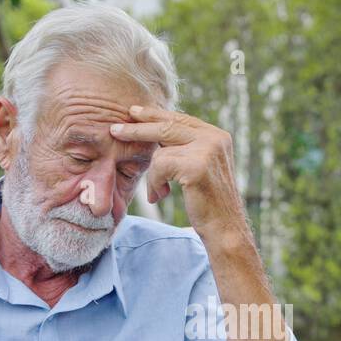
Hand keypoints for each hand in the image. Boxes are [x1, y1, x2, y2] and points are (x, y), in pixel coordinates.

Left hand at [110, 105, 246, 236]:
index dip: (155, 115)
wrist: (225, 228)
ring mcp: (207, 150)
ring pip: (160, 152)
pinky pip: (160, 167)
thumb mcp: (200, 167)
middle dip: (138, 129)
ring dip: (153, 175)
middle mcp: (215, 138)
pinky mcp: (197, 166)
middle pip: (167, 127)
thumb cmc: (209, 203)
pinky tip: (161, 196)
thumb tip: (156, 131)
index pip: (180, 119)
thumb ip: (186, 148)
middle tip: (114, 130)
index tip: (134, 113)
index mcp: (217, 136)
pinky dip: (155, 184)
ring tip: (157, 193)